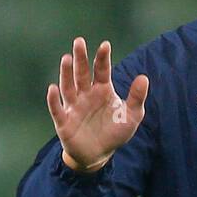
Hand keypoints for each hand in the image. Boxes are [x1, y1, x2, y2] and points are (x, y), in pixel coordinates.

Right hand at [47, 37, 148, 171]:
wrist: (98, 155)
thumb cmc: (114, 132)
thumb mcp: (131, 116)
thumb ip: (136, 97)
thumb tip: (144, 77)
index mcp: (102, 90)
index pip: (102, 70)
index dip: (102, 58)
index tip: (105, 45)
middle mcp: (86, 94)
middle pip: (82, 73)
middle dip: (80, 58)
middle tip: (79, 42)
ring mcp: (74, 107)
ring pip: (68, 87)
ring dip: (66, 73)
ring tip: (66, 58)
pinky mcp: (64, 122)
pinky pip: (57, 109)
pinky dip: (54, 99)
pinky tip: (53, 88)